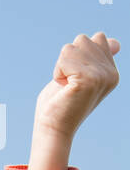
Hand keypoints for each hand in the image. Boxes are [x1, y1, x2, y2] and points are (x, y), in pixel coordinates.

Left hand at [29, 32, 118, 169]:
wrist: (52, 131)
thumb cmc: (59, 105)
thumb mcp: (80, 76)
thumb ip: (95, 59)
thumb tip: (116, 43)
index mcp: (111, 73)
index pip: (98, 38)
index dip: (78, 57)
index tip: (76, 82)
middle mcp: (110, 73)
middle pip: (83, 39)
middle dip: (68, 59)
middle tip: (68, 85)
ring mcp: (101, 76)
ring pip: (73, 46)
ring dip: (61, 65)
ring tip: (65, 87)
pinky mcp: (88, 79)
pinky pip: (64, 57)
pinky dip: (57, 72)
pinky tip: (63, 89)